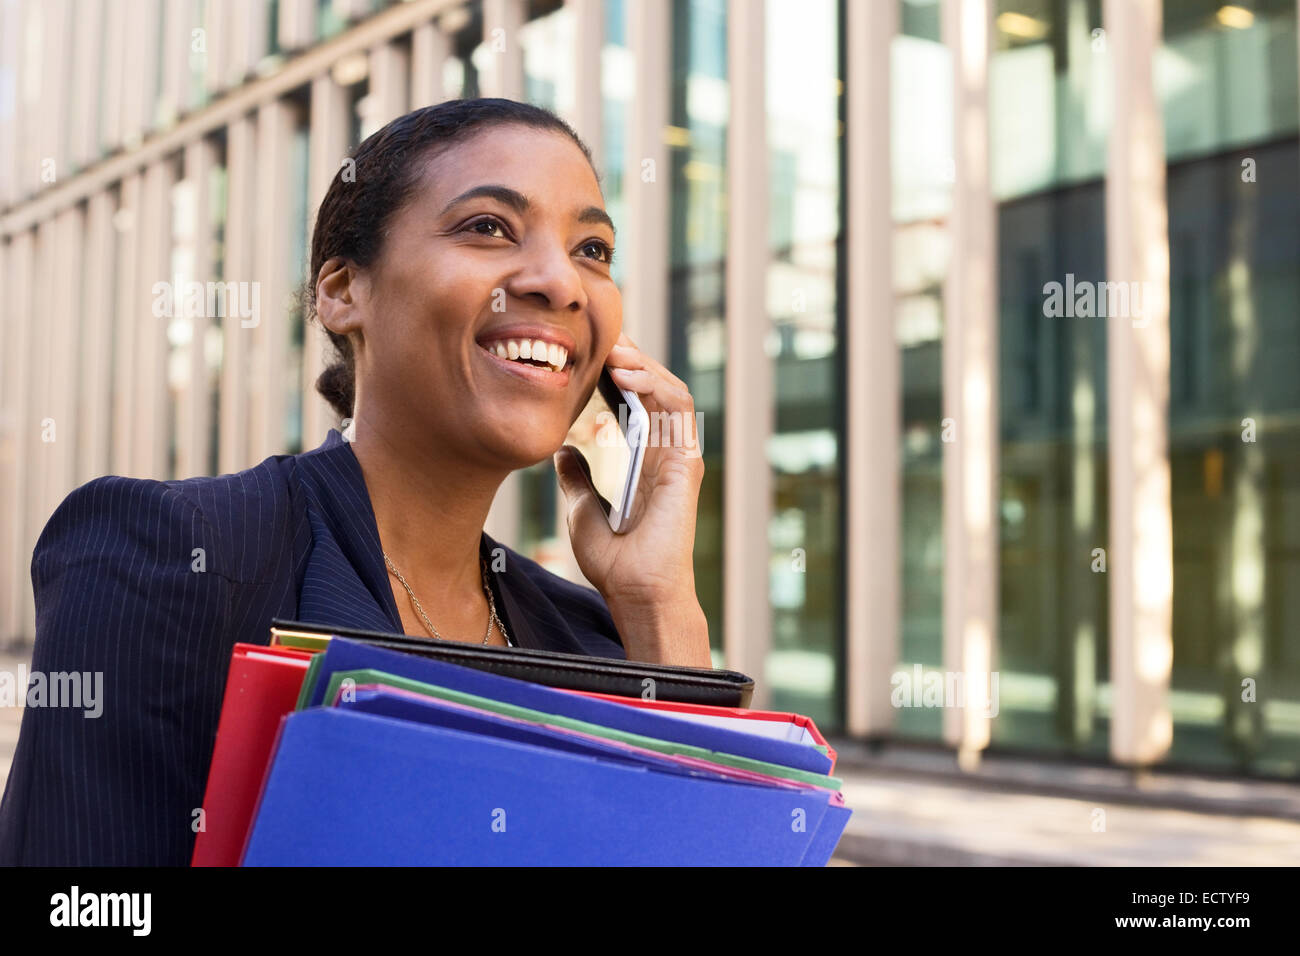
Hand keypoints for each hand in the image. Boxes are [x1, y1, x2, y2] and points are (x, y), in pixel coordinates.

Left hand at [553, 332, 710, 666]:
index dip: (618, 375)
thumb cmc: (614, 561)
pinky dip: (656, 385)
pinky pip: (679, 410)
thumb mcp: (581, 509)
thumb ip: (577, 477)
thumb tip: (563, 451)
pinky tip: (628, 373)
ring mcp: (679, 456)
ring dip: (644, 366)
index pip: (637, 404)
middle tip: (601, 337)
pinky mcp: (687, 461)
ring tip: (614, 348)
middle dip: (631, 360)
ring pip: (670, 392)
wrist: (635, 591)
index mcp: (645, 461)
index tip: (589, 353)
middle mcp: (666, 454)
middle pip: (655, 391)